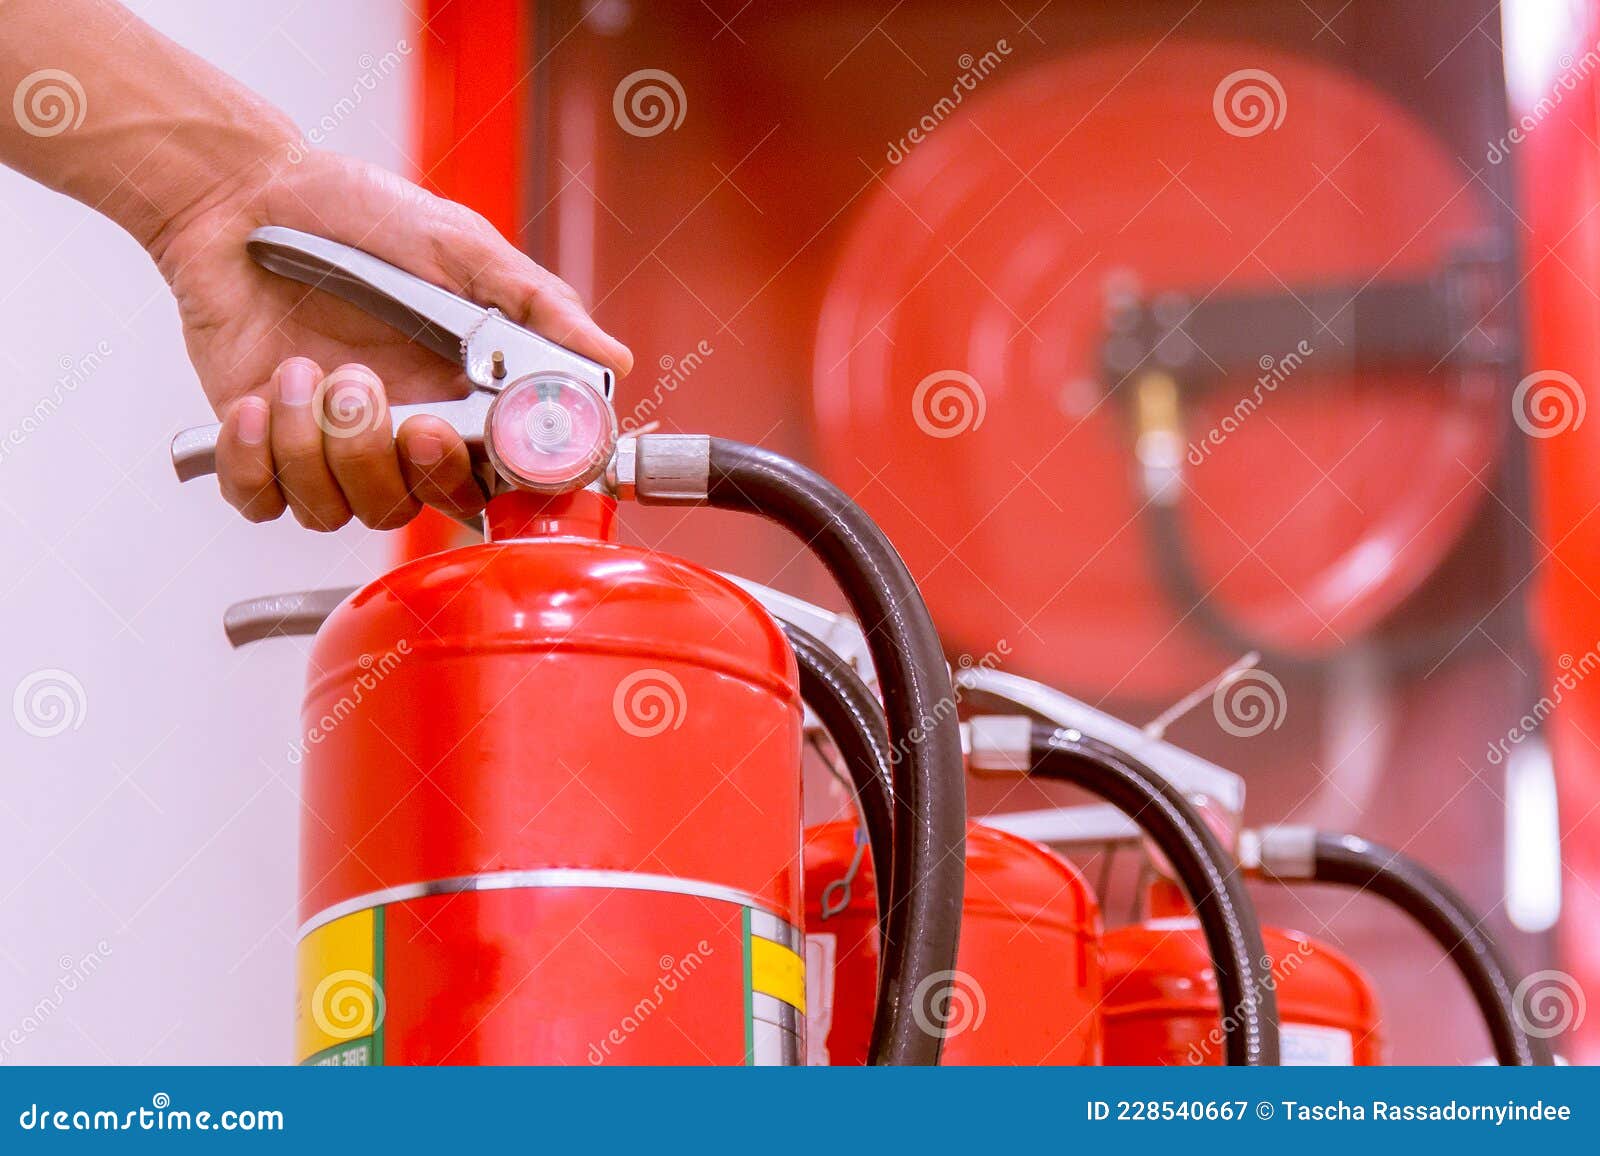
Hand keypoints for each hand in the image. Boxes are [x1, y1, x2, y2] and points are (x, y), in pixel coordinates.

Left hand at [152, 148, 632, 529]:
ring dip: (314, 445)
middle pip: (412, 507)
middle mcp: (399, 431)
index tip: (456, 433)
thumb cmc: (352, 211)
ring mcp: (330, 445)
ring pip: (337, 510)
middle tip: (364, 387)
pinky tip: (260, 398)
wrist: (241, 194)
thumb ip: (537, 306)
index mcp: (458, 398)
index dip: (478, 477)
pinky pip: (262, 500)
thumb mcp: (461, 246)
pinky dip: (255, 459)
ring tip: (302, 369)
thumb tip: (613, 361)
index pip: (491, 479)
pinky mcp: (261, 446)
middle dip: (385, 458)